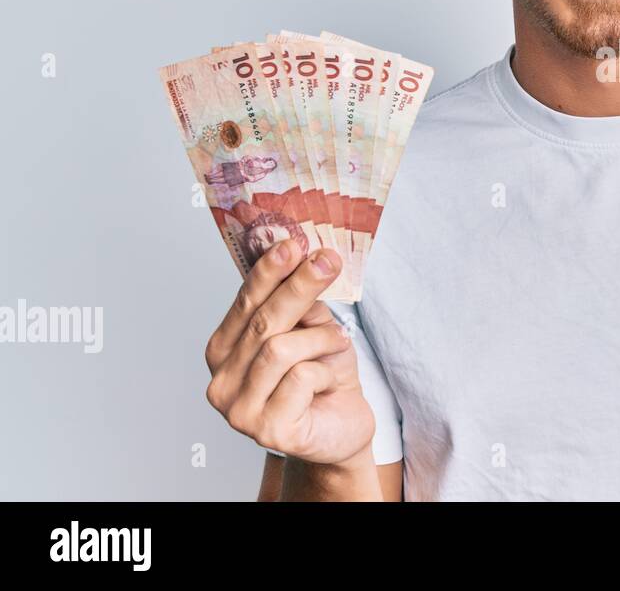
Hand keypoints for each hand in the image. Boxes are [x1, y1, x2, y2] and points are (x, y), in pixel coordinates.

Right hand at [204, 241, 376, 465]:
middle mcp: (221, 382)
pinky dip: (325, 372)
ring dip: (320, 339)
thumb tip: (304, 258)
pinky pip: (301, 378)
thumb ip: (299, 304)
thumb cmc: (323, 377)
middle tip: (327, 260)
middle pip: (262, 322)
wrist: (343, 428)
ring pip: (281, 349)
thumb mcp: (312, 330)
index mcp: (224, 350)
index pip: (244, 303)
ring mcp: (239, 411)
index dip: (268, 272)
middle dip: (299, 286)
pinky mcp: (267, 431)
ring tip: (339, 342)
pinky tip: (329, 383)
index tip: (291, 243)